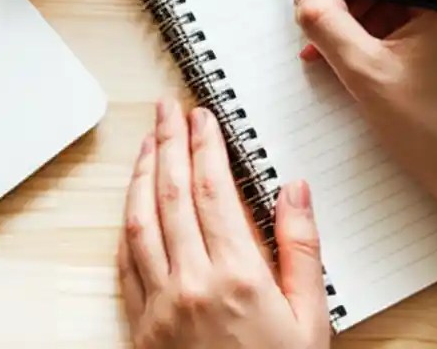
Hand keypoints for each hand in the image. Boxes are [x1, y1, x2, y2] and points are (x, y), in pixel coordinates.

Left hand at [118, 99, 330, 348]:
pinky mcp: (140, 326)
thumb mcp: (311, 318)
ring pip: (138, 221)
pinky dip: (127, 224)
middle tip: (166, 110)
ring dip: (140, 175)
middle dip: (166, 143)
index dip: (203, 145)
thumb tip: (296, 189)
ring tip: (147, 144)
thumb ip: (301, 247)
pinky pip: (125, 261)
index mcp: (238, 276)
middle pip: (169, 193)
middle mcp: (191, 283)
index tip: (201, 116)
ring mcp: (159, 305)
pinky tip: (133, 205)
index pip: (211, 189)